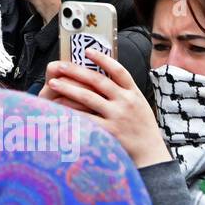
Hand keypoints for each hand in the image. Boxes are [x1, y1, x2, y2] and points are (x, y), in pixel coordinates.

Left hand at [43, 52, 170, 167]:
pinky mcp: (110, 131)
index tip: (87, 51)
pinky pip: (85, 118)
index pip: (118, 70)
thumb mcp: (139, 104)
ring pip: (88, 97)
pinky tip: (59, 106)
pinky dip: (71, 111)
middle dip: (76, 71)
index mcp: (134, 93)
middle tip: (60, 65)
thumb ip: (124, 91)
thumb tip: (103, 74)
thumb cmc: (141, 127)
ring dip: (68, 88)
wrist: (151, 154)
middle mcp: (126, 102)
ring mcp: (118, 116)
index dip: (102, 59)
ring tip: (53, 82)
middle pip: (98, 81)